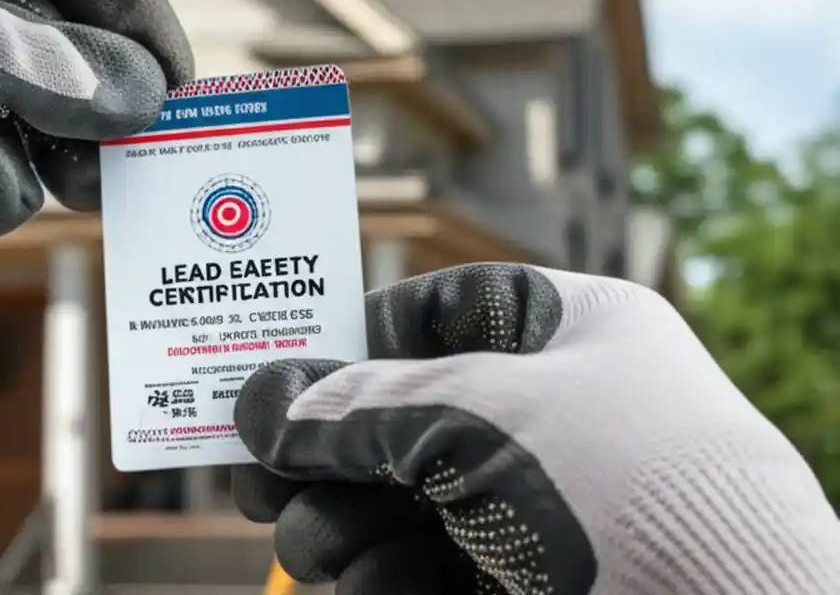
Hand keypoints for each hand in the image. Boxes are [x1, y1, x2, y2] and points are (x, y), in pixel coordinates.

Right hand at [232, 264, 839, 593]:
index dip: (346, 344)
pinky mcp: (521, 579)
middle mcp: (547, 412)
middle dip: (323, 452)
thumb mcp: (480, 415)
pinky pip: (418, 566)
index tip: (272, 380)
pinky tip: (367, 589)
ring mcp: (536, 503)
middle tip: (254, 481)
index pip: (430, 314)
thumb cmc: (626, 484)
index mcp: (563, 333)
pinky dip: (380, 580)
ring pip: (397, 501)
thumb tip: (259, 403)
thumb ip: (359, 403)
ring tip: (313, 547)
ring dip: (338, 524)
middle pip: (397, 418)